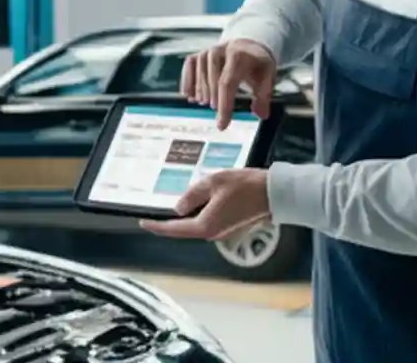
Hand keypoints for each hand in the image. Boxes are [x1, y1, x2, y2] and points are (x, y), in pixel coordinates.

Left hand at [140, 169, 270, 239]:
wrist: (273, 194)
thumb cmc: (245, 186)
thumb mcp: (213, 183)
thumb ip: (192, 195)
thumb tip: (178, 208)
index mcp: (205, 225)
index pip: (174, 229)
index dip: (156, 226)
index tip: (143, 222)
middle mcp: (211, 233)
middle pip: (183, 230)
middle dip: (168, 223)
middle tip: (152, 215)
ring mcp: (221, 231)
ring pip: (195, 225)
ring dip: (184, 218)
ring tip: (172, 207)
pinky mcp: (229, 226)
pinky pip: (206, 221)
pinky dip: (197, 214)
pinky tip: (194, 203)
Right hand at [181, 39, 275, 128]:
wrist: (247, 47)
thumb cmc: (256, 64)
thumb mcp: (267, 76)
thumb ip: (264, 96)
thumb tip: (261, 114)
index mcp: (239, 56)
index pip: (227, 83)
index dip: (224, 105)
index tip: (222, 124)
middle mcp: (221, 50)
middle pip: (212, 79)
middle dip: (214, 98)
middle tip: (216, 111)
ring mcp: (208, 51)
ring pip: (199, 71)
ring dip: (200, 90)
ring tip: (202, 103)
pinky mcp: (200, 54)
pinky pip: (189, 65)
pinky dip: (187, 80)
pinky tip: (188, 94)